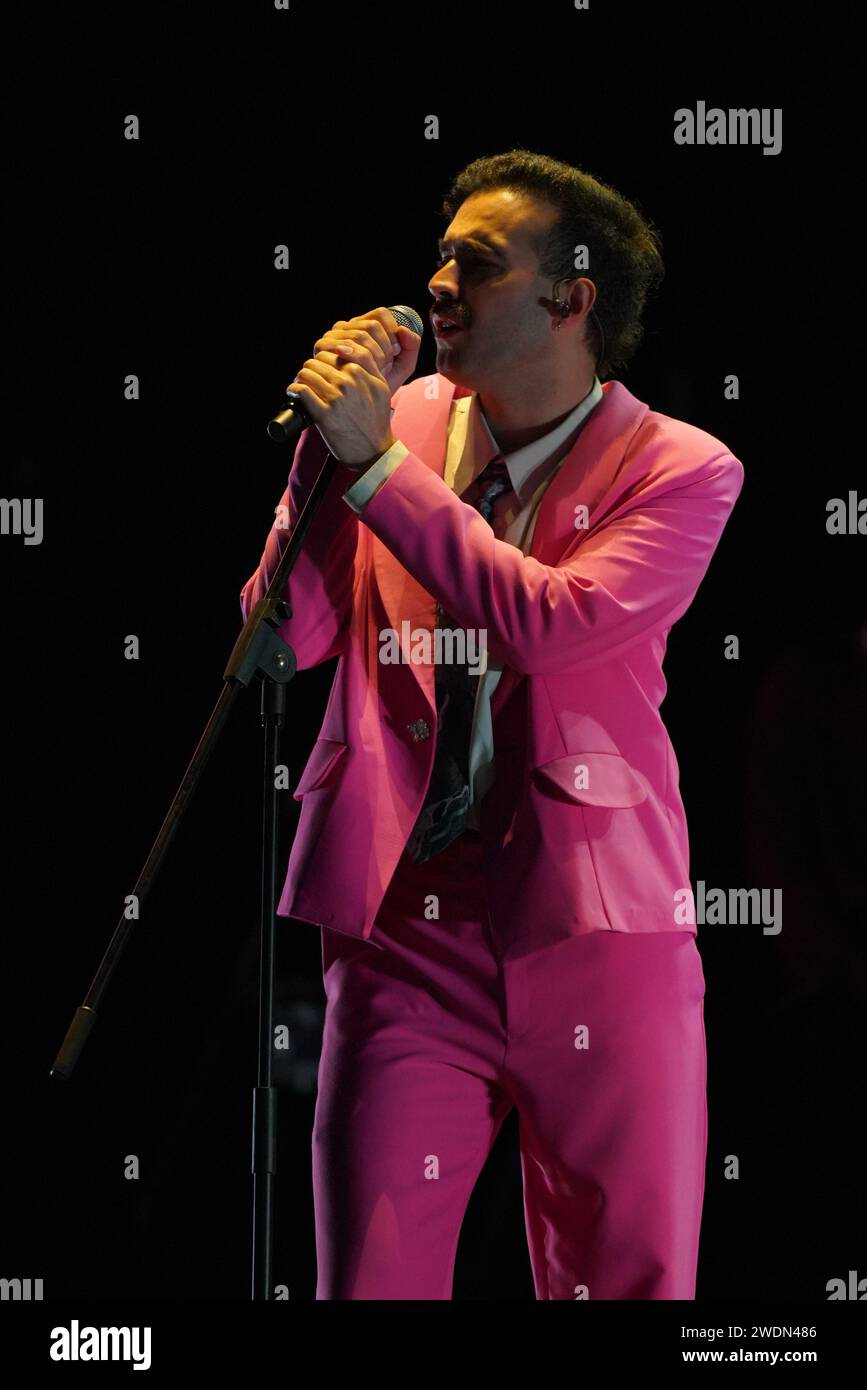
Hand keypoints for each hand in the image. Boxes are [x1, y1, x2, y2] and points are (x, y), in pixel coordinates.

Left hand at [286, 308, 419, 466]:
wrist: (374, 451)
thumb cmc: (376, 420)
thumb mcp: (380, 387)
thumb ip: (368, 364)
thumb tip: (346, 346)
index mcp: (362, 373)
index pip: (337, 348)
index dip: (327, 354)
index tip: (323, 363)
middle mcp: (350, 382)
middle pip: (319, 359)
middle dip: (314, 367)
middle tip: (311, 377)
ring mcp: (336, 398)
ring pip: (307, 371)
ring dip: (302, 377)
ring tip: (302, 385)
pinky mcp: (324, 415)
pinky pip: (301, 391)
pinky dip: (294, 390)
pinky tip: (295, 393)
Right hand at [313, 307, 420, 397]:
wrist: (360, 406)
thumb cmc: (379, 384)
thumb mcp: (402, 367)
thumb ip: (411, 347)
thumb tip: (403, 330)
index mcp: (363, 325)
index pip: (380, 314)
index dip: (392, 332)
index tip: (395, 352)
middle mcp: (346, 327)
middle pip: (371, 325)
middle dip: (384, 348)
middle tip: (384, 366)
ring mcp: (333, 336)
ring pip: (360, 336)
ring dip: (373, 356)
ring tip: (374, 370)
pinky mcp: (323, 349)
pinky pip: (345, 346)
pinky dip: (359, 360)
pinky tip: (362, 371)